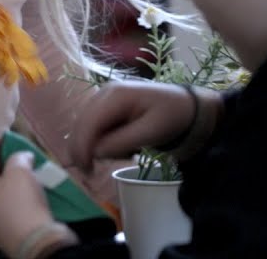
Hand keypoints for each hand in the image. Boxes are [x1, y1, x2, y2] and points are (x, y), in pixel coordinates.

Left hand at [0, 138, 56, 257]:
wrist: (37, 244)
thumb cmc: (23, 205)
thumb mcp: (19, 173)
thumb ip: (16, 157)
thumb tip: (19, 157)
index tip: (9, 137)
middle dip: (0, 157)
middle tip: (19, 151)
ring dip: (9, 173)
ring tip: (26, 166)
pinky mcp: (3, 224)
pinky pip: (4, 199)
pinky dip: (14, 188)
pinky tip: (29, 186)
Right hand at [67, 81, 192, 170]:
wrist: (185, 107)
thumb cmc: (171, 117)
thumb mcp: (152, 132)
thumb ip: (122, 141)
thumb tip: (95, 152)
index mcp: (115, 95)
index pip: (89, 122)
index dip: (82, 146)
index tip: (85, 170)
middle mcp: (103, 94)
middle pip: (81, 124)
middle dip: (84, 149)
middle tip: (92, 173)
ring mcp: (102, 100)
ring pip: (84, 128)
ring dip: (96, 146)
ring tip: (126, 154)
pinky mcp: (104, 108)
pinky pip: (93, 128)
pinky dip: (101, 142)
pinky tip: (123, 148)